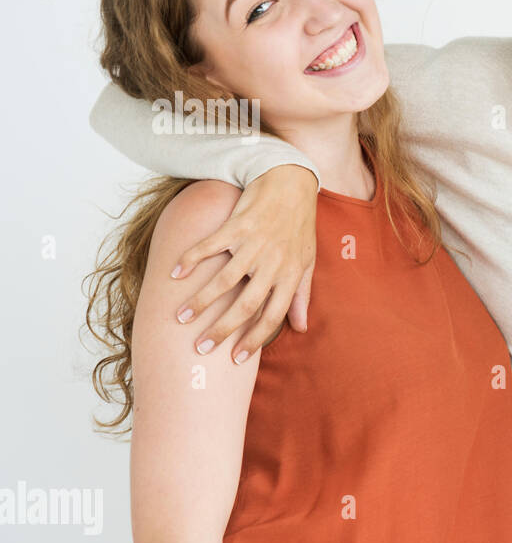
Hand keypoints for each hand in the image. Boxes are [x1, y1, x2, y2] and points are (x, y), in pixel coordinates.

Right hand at [171, 165, 317, 361]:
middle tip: (201, 347)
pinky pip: (211, 246)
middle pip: (246, 304)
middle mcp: (274, 263)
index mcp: (290, 276)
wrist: (290, 183)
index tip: (236, 359)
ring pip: (225, 280)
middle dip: (222, 329)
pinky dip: (191, 260)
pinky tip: (174, 275)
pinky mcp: (238, 225)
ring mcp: (255, 244)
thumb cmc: (298, 227)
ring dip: (201, 301)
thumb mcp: (306, 263)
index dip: (255, 340)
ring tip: (181, 317)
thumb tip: (301, 329)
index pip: (273, 317)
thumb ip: (300, 296)